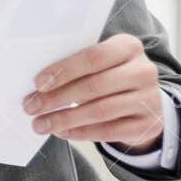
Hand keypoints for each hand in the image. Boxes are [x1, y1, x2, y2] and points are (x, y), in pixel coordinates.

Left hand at [23, 33, 163, 152]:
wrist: (144, 98)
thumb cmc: (109, 74)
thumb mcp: (99, 63)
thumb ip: (75, 66)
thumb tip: (38, 84)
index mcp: (128, 47)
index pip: (93, 57)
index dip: (64, 71)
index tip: (38, 84)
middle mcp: (143, 71)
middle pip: (94, 86)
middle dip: (57, 98)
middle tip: (31, 107)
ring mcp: (149, 99)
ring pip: (100, 111)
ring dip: (65, 119)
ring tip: (41, 124)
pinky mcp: (148, 124)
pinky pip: (109, 131)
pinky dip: (81, 133)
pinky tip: (62, 132)